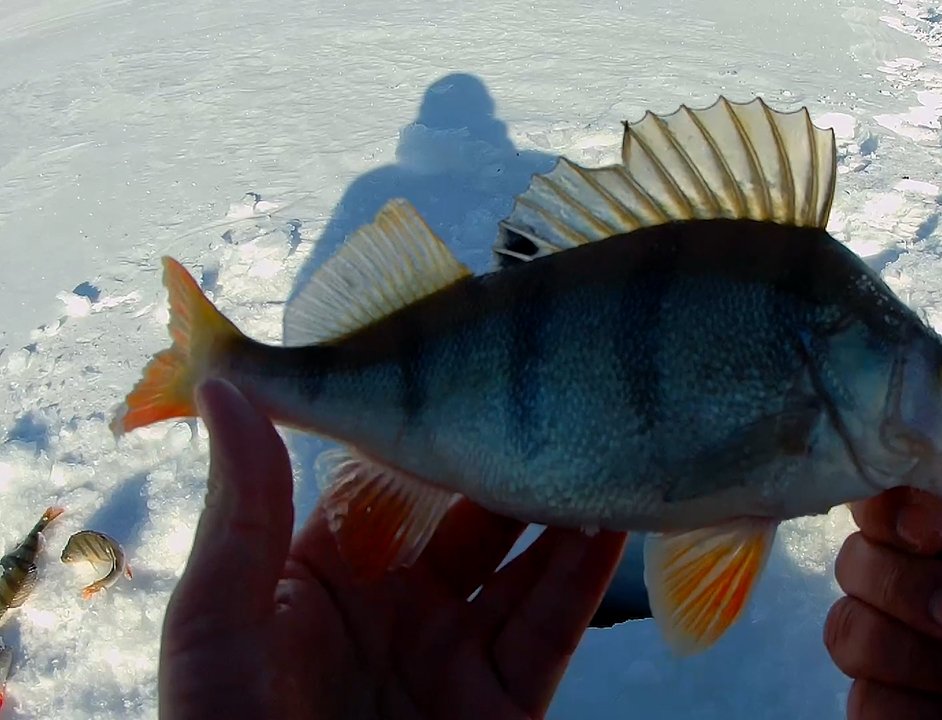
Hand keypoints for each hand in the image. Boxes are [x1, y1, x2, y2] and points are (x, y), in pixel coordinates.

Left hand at [159, 379, 625, 719]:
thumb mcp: (217, 639)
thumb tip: (232, 389)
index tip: (463, 351)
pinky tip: (616, 518)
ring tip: (601, 434)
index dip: (420, 416)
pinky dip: (587, 575)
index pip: (378, 476)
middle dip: (507, 451)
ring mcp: (449, 655)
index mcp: (311, 577)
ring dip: (561, 501)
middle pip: (462, 512)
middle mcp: (389, 606)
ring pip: (521, 562)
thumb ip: (239, 521)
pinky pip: (551, 629)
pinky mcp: (502, 704)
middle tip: (555, 384)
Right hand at [825, 451, 941, 718]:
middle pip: (853, 564)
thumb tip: (939, 434)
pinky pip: (869, 704)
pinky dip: (935, 712)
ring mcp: (886, 649)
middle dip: (914, 591)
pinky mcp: (882, 709)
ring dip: (931, 662)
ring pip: (849, 634)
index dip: (889, 510)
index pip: (874, 498)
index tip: (935, 530)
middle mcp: (900, 583)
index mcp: (939, 532)